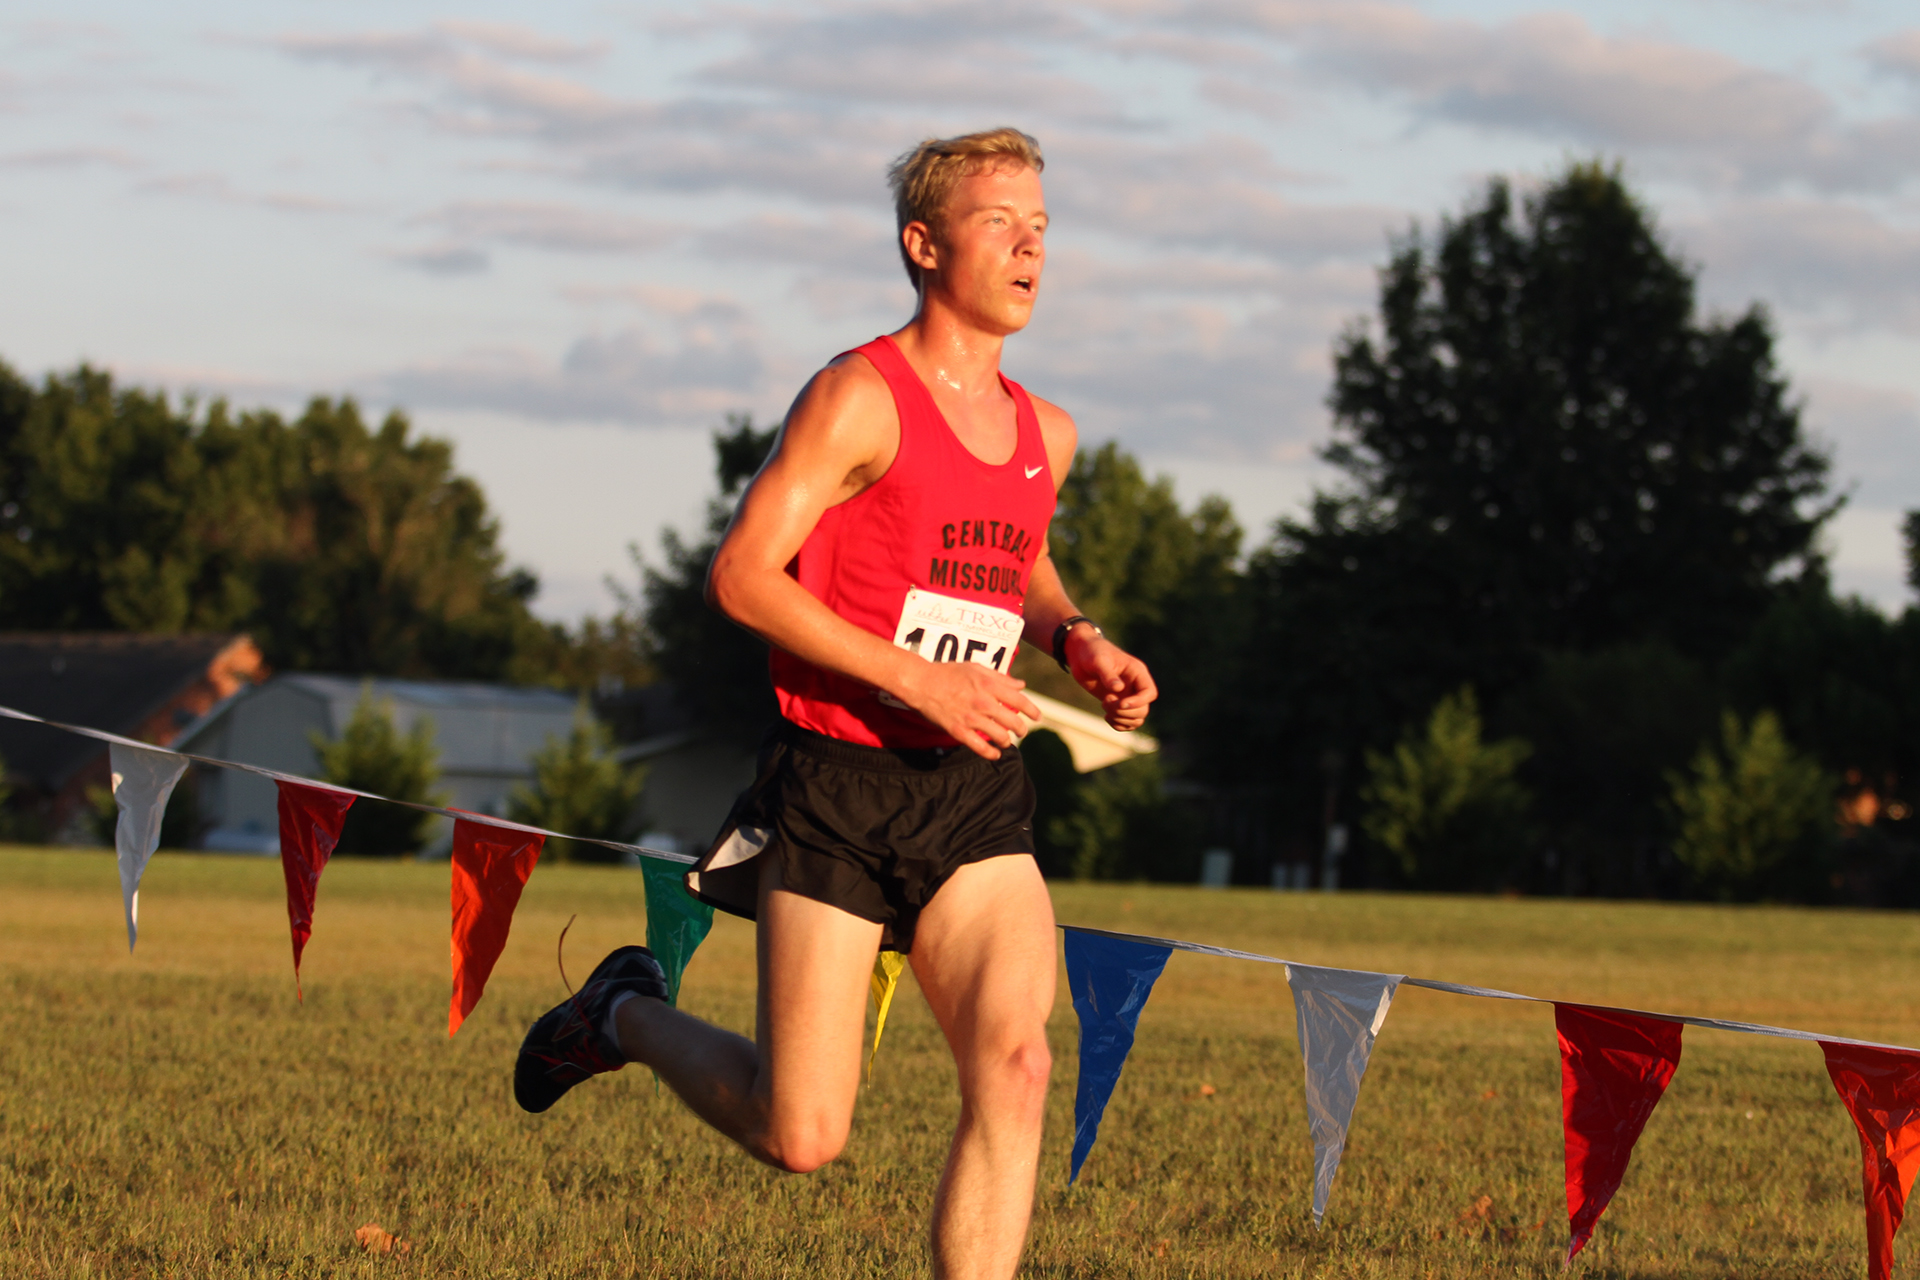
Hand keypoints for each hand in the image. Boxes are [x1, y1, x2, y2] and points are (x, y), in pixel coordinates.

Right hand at [896, 660, 1041, 759]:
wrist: (921, 682)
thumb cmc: (947, 672)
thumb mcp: (975, 668)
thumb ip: (1000, 677)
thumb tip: (1020, 685)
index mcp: (989, 685)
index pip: (1019, 700)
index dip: (1032, 710)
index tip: (1037, 717)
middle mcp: (984, 702)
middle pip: (1013, 721)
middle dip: (1020, 729)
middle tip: (1021, 732)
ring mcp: (971, 718)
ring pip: (999, 736)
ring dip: (1006, 741)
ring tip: (1006, 741)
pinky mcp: (959, 730)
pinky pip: (980, 747)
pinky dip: (990, 753)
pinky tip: (995, 754)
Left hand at [1066, 631, 1156, 730]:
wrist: (1080, 654)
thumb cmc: (1091, 652)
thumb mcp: (1098, 661)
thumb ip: (1108, 675)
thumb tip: (1118, 690)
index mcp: (1137, 672)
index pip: (1149, 693)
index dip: (1138, 702)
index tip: (1120, 703)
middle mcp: (1135, 686)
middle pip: (1143, 709)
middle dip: (1124, 712)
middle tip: (1105, 701)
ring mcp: (1127, 696)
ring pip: (1137, 718)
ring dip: (1121, 719)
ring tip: (1105, 708)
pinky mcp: (1117, 704)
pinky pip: (1127, 722)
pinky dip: (1118, 725)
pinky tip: (1106, 717)